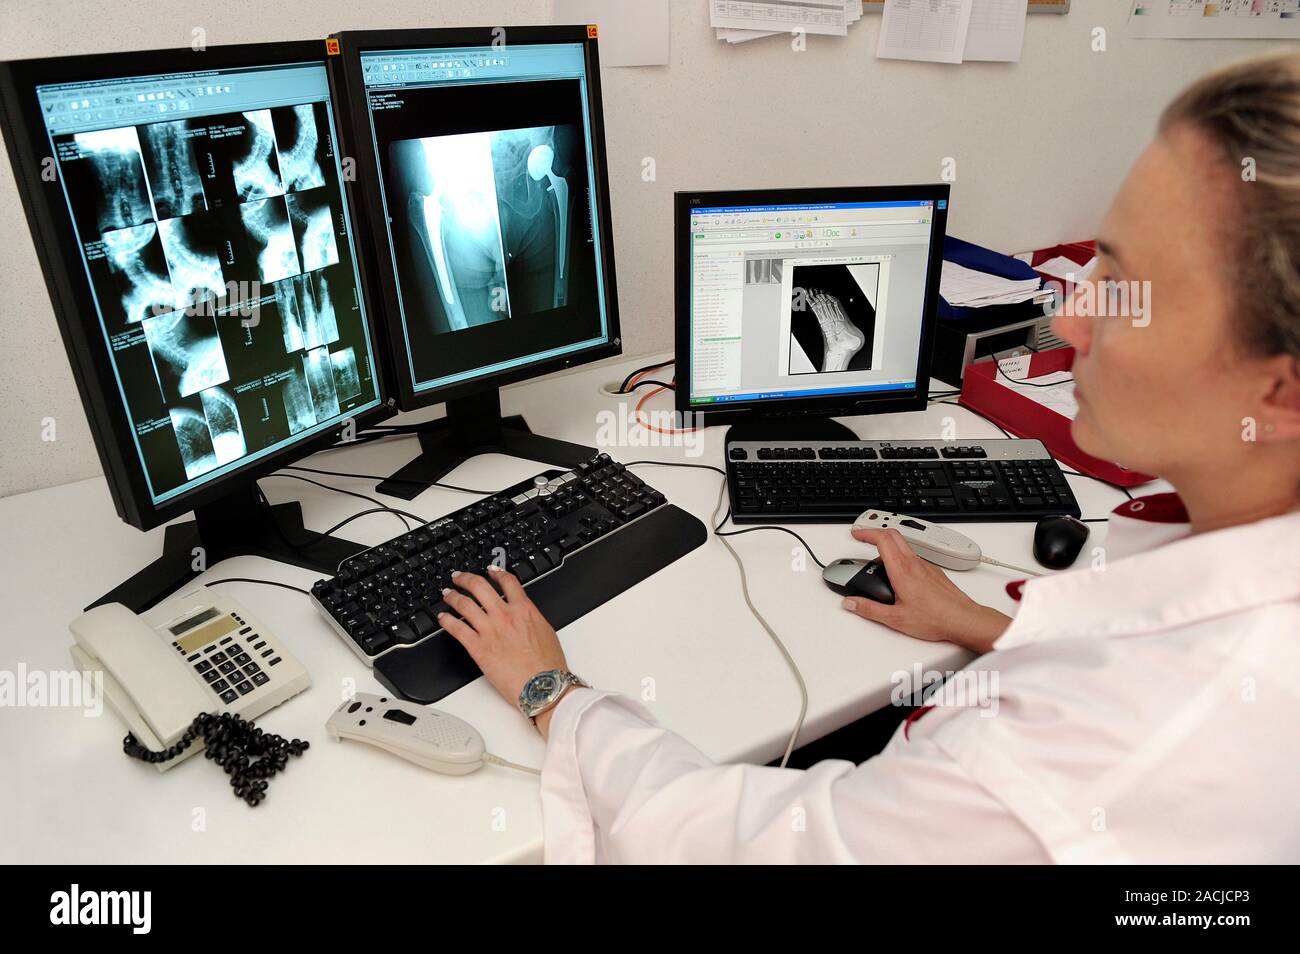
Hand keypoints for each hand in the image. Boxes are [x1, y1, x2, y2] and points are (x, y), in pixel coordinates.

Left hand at [436, 568, 570, 736]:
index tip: (491, 571)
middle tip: (459, 577)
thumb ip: (530, 618)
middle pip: (480, 586)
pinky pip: (457, 629)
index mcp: (524, 610)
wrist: (542, 685)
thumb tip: (523, 614)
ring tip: (447, 594)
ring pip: (464, 604)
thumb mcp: (545, 631)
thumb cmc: (547, 664)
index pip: (507, 581)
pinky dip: (447, 620)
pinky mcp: (478, 648)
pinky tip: (443, 618)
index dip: (496, 572)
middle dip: (466, 578)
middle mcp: (504, 616)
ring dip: (453, 596)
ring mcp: (489, 630)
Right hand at [845, 528, 1010, 654]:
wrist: (963, 620)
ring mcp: (926, 566)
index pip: (882, 539)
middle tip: (863, 537)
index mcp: (902, 570)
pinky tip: (899, 575)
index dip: (866, 533)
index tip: (857, 534)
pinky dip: (901, 558)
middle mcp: (915, 563)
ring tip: (878, 561)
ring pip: (904, 546)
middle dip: (875, 532)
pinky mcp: (934, 572)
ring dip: (888, 546)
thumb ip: (870, 609)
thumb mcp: (896, 619)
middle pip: (893, 535)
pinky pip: (914, 557)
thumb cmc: (936, 618)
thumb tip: (852, 603)